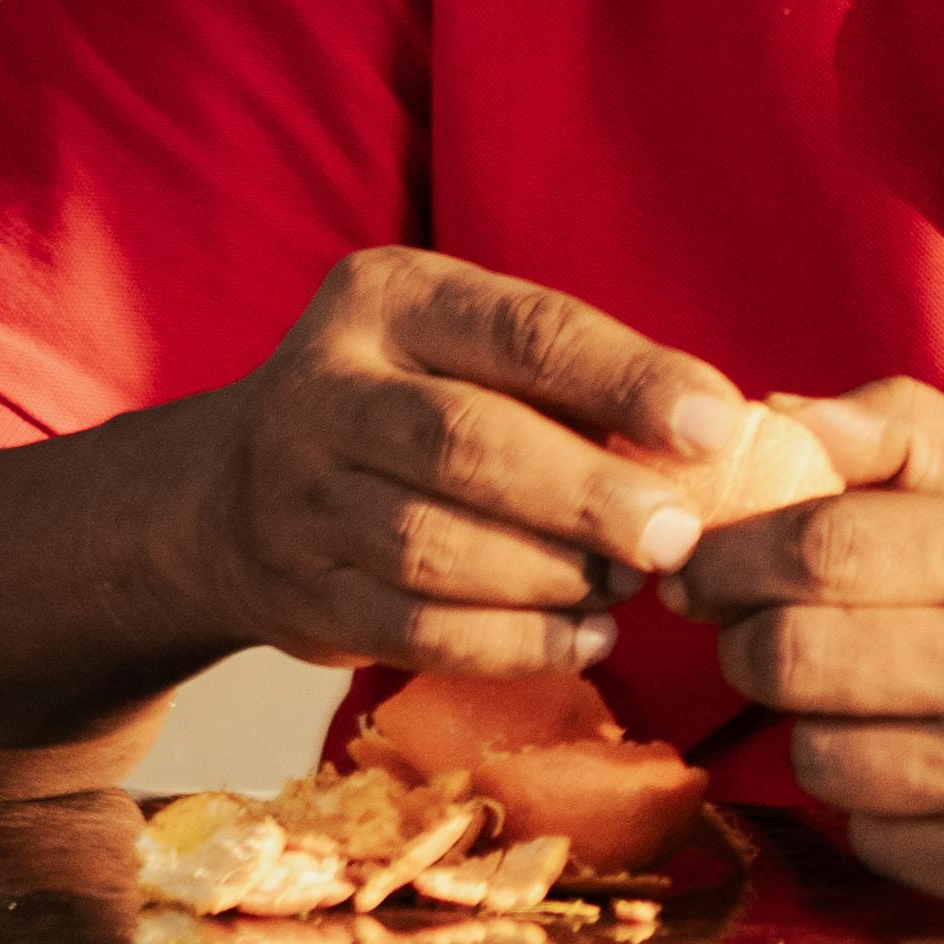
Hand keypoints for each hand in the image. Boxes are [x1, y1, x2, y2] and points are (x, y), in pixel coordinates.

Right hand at [188, 252, 764, 680]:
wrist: (227, 493)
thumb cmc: (410, 405)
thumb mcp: (468, 350)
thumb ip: (573, 381)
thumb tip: (715, 438)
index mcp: (387, 299)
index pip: (521, 332)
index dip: (626, 379)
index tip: (717, 424)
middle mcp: (325, 387)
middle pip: (465, 443)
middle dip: (586, 495)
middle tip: (676, 535)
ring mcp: (296, 496)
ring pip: (434, 548)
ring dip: (551, 577)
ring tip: (629, 588)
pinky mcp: (298, 593)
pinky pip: (414, 631)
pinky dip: (512, 644)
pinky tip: (585, 641)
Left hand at [681, 383, 943, 912]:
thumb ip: (912, 436)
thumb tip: (778, 421)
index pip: (823, 548)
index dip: (735, 554)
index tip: (705, 561)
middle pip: (795, 657)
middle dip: (749, 641)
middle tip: (762, 628)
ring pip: (817, 757)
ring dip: (811, 724)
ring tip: (862, 696)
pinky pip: (868, 837)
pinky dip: (869, 801)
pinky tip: (921, 763)